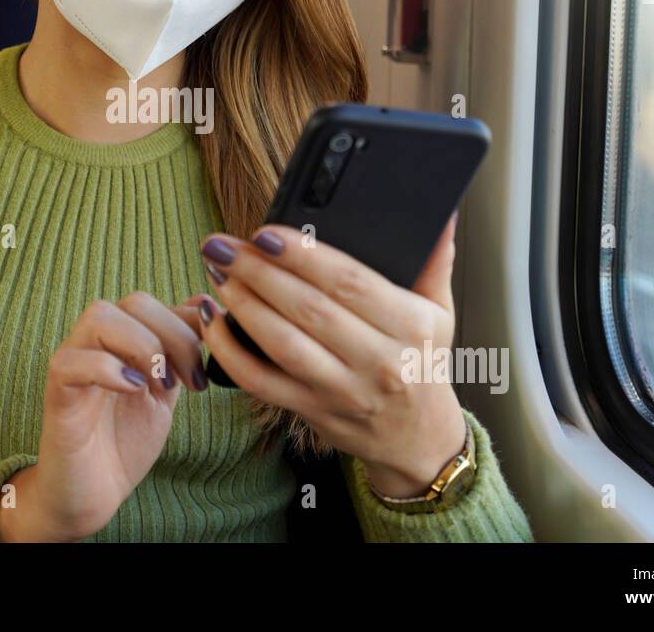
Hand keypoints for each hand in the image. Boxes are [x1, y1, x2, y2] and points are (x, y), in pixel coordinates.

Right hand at [0, 293, 208, 540]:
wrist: (92, 494)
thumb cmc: (125, 443)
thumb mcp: (165, 393)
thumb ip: (180, 352)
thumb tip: (204, 304)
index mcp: (122, 340)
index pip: (157, 303)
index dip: (189, 324)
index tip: (207, 366)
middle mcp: (96, 344)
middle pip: (135, 302)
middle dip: (175, 336)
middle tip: (190, 382)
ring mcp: (73, 365)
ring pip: (100, 316)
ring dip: (143, 346)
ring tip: (160, 387)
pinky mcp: (57, 395)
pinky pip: (71, 362)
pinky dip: (107, 369)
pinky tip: (134, 390)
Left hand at [197, 214, 467, 498]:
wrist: (419, 440)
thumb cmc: (422, 365)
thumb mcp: (440, 313)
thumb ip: (434, 260)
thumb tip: (441, 213)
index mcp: (410, 327)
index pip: (350, 283)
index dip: (304, 256)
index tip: (267, 232)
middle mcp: (377, 361)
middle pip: (309, 309)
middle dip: (259, 272)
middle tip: (224, 245)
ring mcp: (342, 390)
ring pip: (282, 344)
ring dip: (243, 305)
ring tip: (217, 272)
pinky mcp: (311, 411)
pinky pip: (261, 382)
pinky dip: (230, 353)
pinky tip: (213, 322)